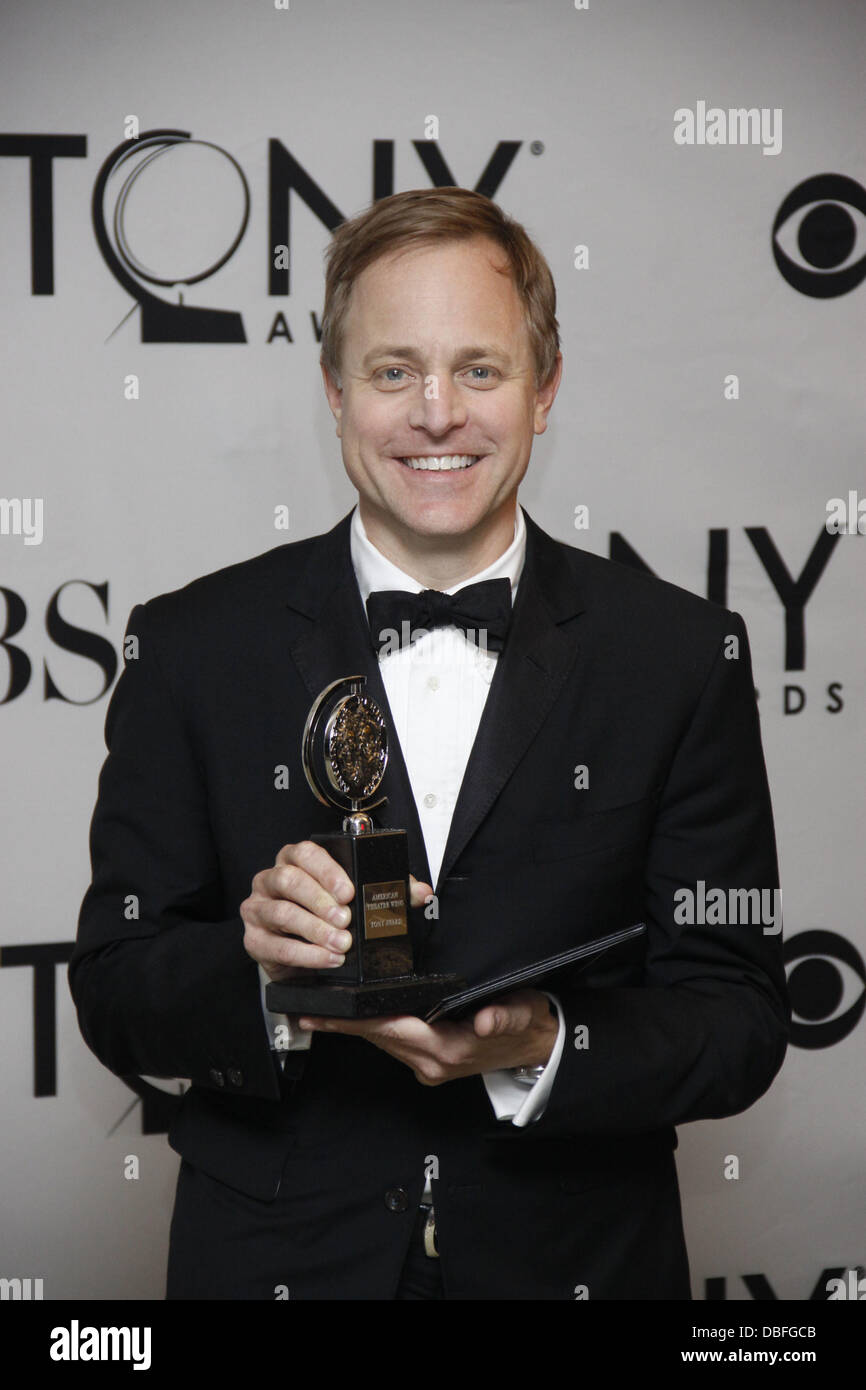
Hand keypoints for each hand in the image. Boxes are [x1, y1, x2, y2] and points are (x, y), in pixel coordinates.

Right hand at [240, 841, 433, 982]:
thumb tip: (420, 892)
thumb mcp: (359, 900)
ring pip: (282, 912)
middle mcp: (271, 880)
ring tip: (341, 944)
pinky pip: (275, 945)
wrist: (303, 957)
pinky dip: (305, 954)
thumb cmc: (329, 918)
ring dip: (314, 930)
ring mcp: (258, 909)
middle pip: (289, 880)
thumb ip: (389, 890)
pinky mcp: (254, 939)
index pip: (305, 853)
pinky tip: (327, 958)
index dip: (326, 870)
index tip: (348, 891)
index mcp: (295, 861)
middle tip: (345, 920)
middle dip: (320, 901)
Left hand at [298, 988, 557, 1084]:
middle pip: (378, 1038)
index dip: (357, 1023)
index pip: (392, 1032)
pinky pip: (393, 1043)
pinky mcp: (430, 1059)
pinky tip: (356, 1018)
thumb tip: (482, 1022)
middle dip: (343, 1025)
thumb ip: (500, 1018)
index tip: (326, 1016)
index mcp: (449, 1049)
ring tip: (322, 1013)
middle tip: (306, 1011)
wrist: (539, 1047)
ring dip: (354, 1029)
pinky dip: (373, 1030)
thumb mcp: (520, 1014)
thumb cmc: (526, 1025)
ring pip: (383, 1042)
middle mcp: (433, 1062)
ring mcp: (430, 1064)